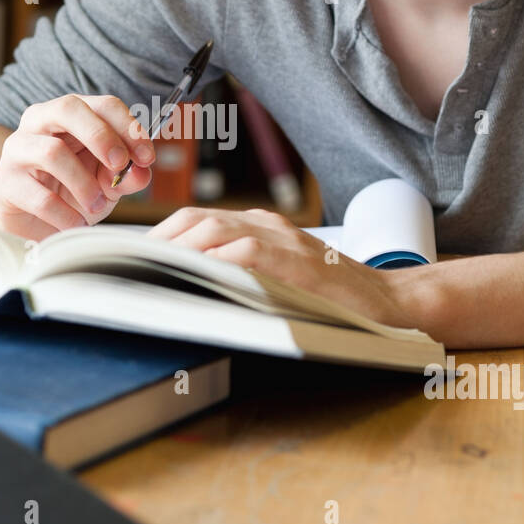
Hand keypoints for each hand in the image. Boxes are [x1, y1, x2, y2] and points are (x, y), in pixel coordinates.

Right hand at [0, 94, 154, 240]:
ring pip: (52, 152)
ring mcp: (18, 150)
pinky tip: (77, 223)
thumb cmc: (70, 190)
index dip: (128, 128)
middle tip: (120, 164)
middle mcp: (39, 122)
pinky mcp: (6, 183)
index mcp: (70, 114)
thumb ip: (126, 175)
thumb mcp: (106, 181)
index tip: (146, 157)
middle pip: (68, 108)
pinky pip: (39, 196)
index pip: (102, 104)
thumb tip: (140, 171)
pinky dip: (66, 214)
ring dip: (84, 183)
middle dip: (101, 136)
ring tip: (97, 205)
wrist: (29, 219)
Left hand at [146, 206, 418, 329]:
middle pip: (198, 219)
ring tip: (152, 269)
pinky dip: (218, 262)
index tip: (133, 255)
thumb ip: (240, 275)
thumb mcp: (279, 280)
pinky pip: (249, 253)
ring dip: (180, 249)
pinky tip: (197, 276)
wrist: (392, 304)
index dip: (162, 234)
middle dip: (160, 240)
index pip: (198, 219)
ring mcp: (286, 241)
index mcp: (261, 228)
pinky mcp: (300, 262)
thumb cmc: (332, 301)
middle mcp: (269, 226)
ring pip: (217, 230)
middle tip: (132, 265)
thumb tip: (186, 290)